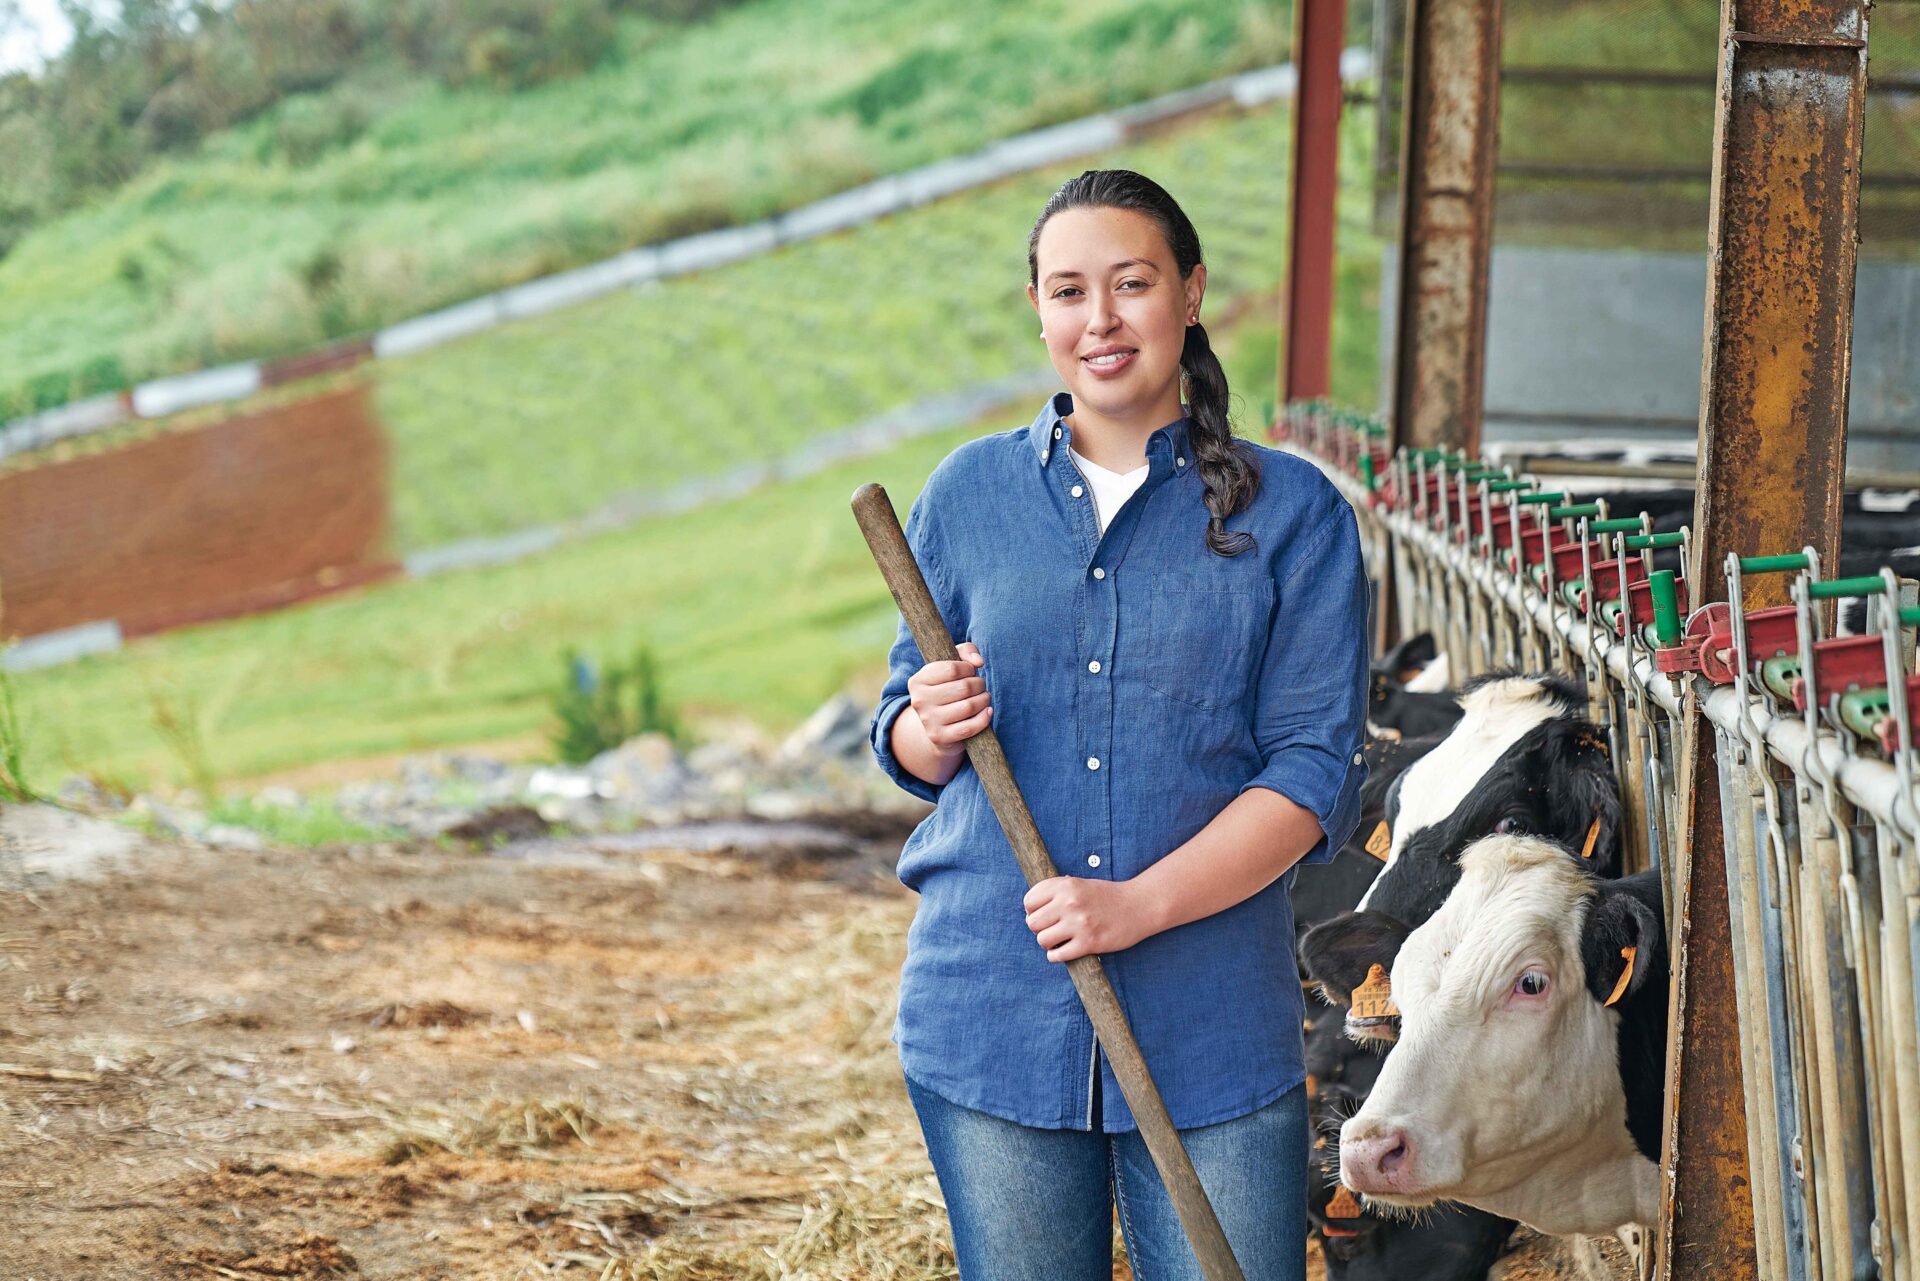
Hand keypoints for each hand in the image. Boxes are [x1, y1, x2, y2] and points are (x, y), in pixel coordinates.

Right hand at [908, 641, 990, 758]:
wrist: (937, 726)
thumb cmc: (947, 688)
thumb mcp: (951, 665)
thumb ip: (966, 651)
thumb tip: (978, 661)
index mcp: (917, 681)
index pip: (952, 668)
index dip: (968, 668)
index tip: (971, 671)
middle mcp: (919, 701)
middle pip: (963, 687)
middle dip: (979, 684)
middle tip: (980, 686)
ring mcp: (928, 721)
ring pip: (968, 707)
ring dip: (984, 700)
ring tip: (984, 697)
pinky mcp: (940, 737)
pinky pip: (969, 727)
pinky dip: (984, 718)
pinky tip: (987, 711)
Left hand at [1022, 876, 1160, 962]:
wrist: (1140, 905)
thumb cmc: (1107, 896)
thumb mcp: (1080, 884)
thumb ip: (1057, 892)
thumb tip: (1031, 908)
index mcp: (1066, 885)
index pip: (1029, 901)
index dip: (1032, 910)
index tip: (1042, 915)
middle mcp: (1069, 903)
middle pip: (1032, 922)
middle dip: (1039, 928)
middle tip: (1052, 929)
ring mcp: (1079, 924)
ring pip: (1042, 940)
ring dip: (1048, 944)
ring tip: (1059, 940)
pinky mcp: (1089, 943)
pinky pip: (1057, 956)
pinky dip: (1056, 956)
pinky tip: (1065, 950)